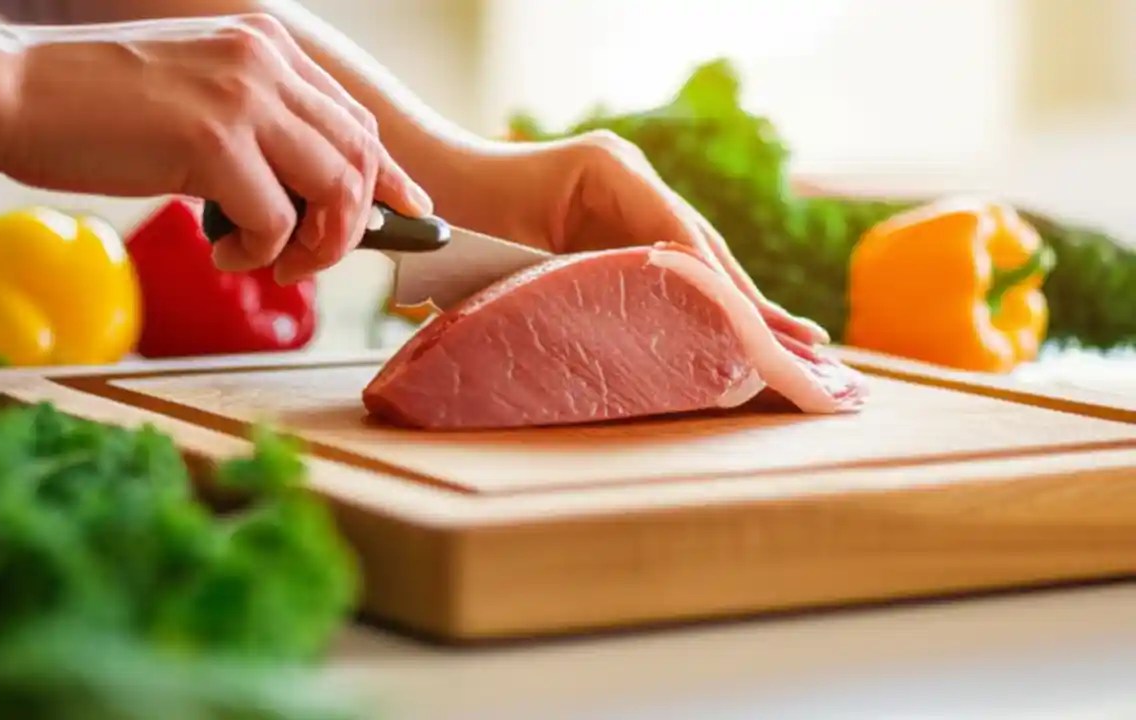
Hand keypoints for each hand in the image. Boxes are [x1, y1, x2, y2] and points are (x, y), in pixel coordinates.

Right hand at [0, 13, 431, 283]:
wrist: (11, 91)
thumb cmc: (91, 106)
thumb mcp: (193, 97)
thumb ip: (253, 127)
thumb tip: (301, 192)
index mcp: (264, 46)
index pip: (354, 116)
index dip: (387, 174)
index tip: (410, 212)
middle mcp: (266, 62)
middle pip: (359, 155)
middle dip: (354, 223)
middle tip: (313, 259)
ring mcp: (244, 97)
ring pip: (336, 189)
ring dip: (318, 244)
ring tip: (275, 264)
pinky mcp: (215, 141)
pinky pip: (278, 220)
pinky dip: (263, 253)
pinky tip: (226, 252)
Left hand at [460, 131, 829, 344]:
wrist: (437, 188)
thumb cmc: (462, 217)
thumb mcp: (513, 255)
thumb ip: (570, 285)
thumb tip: (631, 331)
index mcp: (611, 171)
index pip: (680, 235)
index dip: (719, 286)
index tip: (754, 328)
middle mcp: (633, 178)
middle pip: (703, 245)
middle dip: (748, 299)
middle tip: (802, 344)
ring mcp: (632, 198)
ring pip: (696, 256)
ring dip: (736, 301)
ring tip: (790, 342)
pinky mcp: (624, 222)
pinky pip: (672, 263)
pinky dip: (703, 298)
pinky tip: (738, 326)